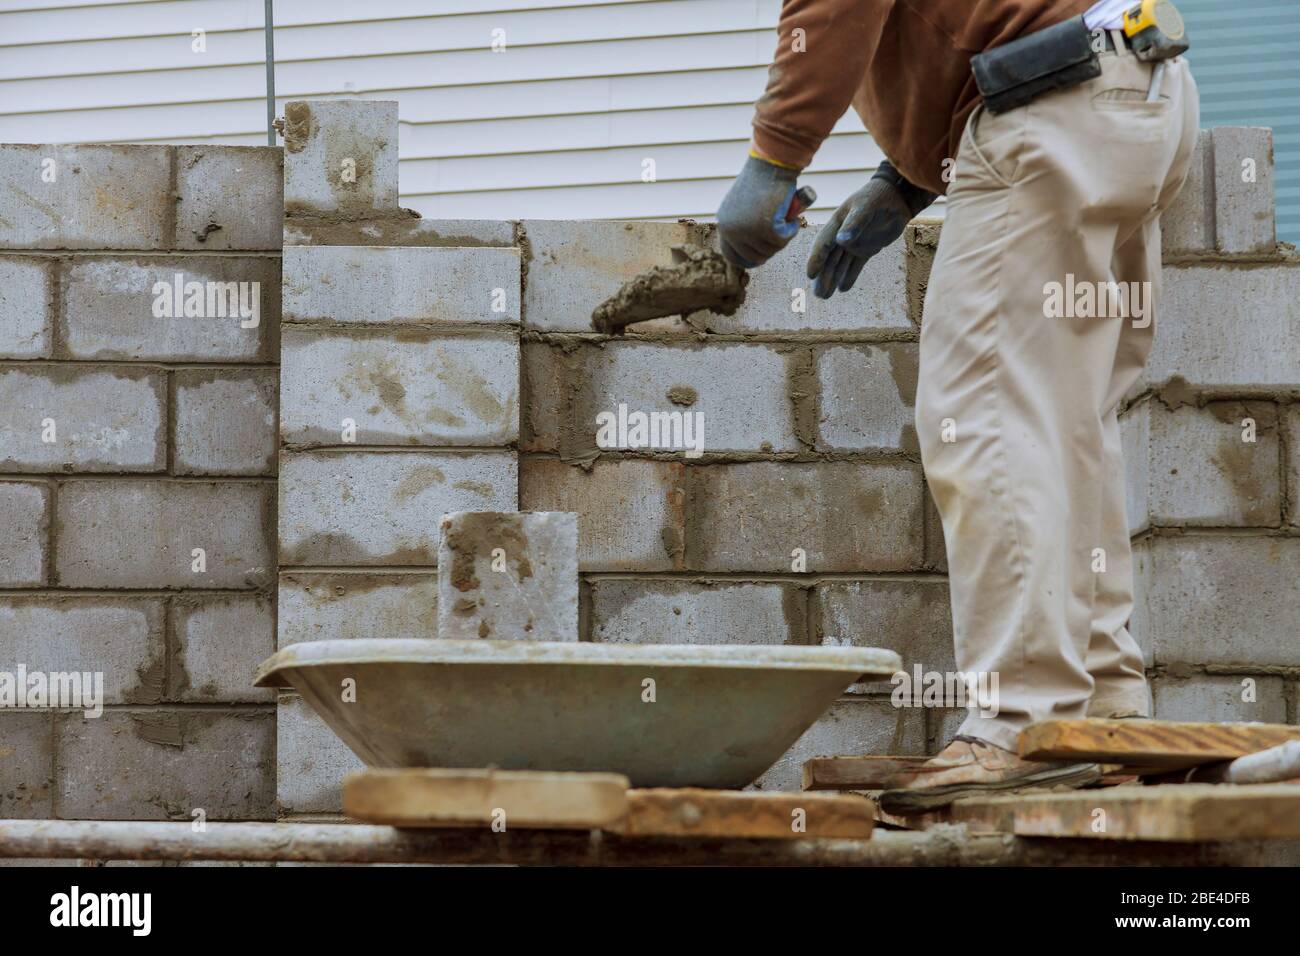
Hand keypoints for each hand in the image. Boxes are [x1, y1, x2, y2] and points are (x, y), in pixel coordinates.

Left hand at [716, 155, 800, 268]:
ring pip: (771, 249)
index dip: (748, 260)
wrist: (772, 162)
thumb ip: (744, 226)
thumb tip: (753, 250)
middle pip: (755, 257)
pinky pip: (784, 240)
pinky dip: (792, 228)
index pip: (732, 255)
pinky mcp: (766, 228)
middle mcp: (731, 230)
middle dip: (771, 248)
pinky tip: (791, 214)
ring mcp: (747, 230)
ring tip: (785, 216)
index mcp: (723, 224)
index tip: (762, 258)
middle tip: (781, 231)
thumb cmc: (763, 180)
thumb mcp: (745, 206)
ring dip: (783, 236)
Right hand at [806, 176, 911, 298]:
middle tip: (819, 294)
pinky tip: (843, 289)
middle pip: (829, 259)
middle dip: (823, 277)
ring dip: (833, 279)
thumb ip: (854, 224)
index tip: (810, 274)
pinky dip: (850, 276)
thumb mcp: (866, 207)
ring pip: (840, 265)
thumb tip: (841, 242)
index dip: (816, 259)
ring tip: (826, 296)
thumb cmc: (878, 197)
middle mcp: (842, 235)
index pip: (823, 244)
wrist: (897, 197)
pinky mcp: (867, 249)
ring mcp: (854, 243)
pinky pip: (855, 265)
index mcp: (837, 224)